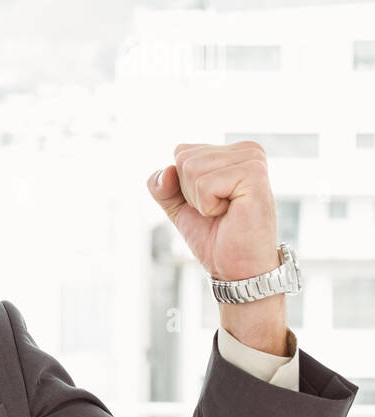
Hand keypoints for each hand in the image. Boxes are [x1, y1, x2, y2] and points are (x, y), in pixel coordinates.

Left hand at [148, 140, 288, 355]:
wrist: (237, 267)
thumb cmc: (214, 235)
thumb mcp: (177, 205)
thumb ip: (161, 184)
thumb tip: (167, 170)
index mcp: (232, 151)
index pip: (181, 152)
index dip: (182, 185)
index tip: (209, 202)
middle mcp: (247, 150)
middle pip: (184, 158)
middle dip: (190, 192)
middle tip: (218, 209)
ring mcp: (253, 159)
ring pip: (192, 169)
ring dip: (200, 200)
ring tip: (225, 211)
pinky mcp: (255, 175)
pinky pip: (205, 184)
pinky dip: (208, 205)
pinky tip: (231, 212)